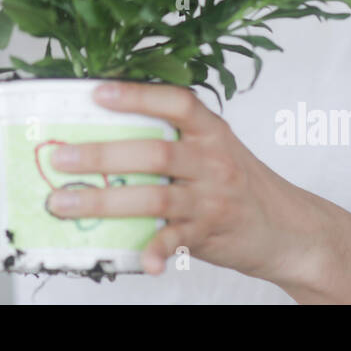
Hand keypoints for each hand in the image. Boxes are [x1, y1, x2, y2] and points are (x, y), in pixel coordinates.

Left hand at [44, 81, 321, 282]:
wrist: (290, 229)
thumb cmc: (239, 184)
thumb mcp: (215, 149)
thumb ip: (173, 139)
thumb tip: (104, 133)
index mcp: (211, 131)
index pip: (176, 102)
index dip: (137, 95)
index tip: (96, 92)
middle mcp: (212, 160)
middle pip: (154, 152)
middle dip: (102, 155)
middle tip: (61, 158)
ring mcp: (211, 198)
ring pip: (155, 197)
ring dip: (104, 202)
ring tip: (65, 203)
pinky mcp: (210, 234)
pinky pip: (178, 241)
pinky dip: (156, 249)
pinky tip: (140, 258)